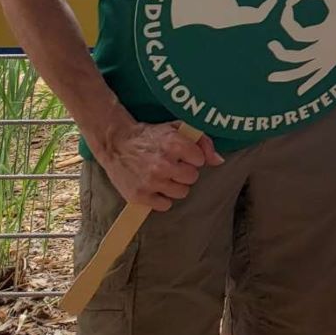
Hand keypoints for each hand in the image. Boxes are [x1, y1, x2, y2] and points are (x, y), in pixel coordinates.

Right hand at [99, 119, 221, 212]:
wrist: (116, 143)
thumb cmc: (150, 136)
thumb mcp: (176, 129)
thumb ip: (202, 142)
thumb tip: (219, 161)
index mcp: (173, 143)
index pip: (200, 160)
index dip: (193, 157)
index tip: (183, 155)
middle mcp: (163, 163)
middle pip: (192, 178)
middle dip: (185, 172)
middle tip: (172, 166)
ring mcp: (151, 181)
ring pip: (181, 192)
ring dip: (175, 185)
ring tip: (163, 175)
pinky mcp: (139, 196)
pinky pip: (165, 205)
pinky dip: (161, 198)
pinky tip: (154, 186)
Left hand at [266, 0, 335, 94]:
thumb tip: (288, 1)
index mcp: (329, 31)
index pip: (298, 35)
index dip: (288, 22)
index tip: (286, 7)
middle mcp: (332, 47)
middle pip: (300, 58)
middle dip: (281, 53)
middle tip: (271, 45)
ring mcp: (334, 54)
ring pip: (308, 71)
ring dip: (289, 75)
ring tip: (270, 77)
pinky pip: (321, 74)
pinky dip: (311, 83)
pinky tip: (300, 92)